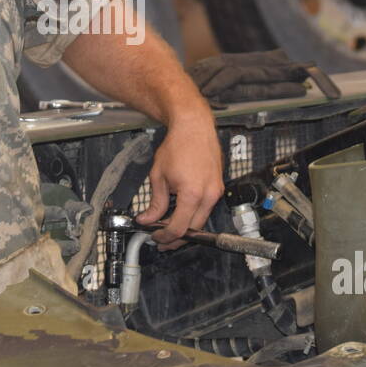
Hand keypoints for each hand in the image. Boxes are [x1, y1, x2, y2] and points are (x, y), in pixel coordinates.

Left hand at [135, 110, 224, 250]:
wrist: (194, 127)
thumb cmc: (177, 146)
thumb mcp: (158, 176)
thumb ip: (155, 202)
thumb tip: (147, 219)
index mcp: (192, 194)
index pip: (179, 228)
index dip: (165, 236)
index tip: (155, 237)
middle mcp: (208, 195)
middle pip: (194, 229)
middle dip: (176, 238)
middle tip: (161, 239)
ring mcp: (216, 192)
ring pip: (201, 220)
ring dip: (186, 227)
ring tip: (168, 227)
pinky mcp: (218, 187)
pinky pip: (206, 208)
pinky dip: (193, 214)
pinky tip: (180, 212)